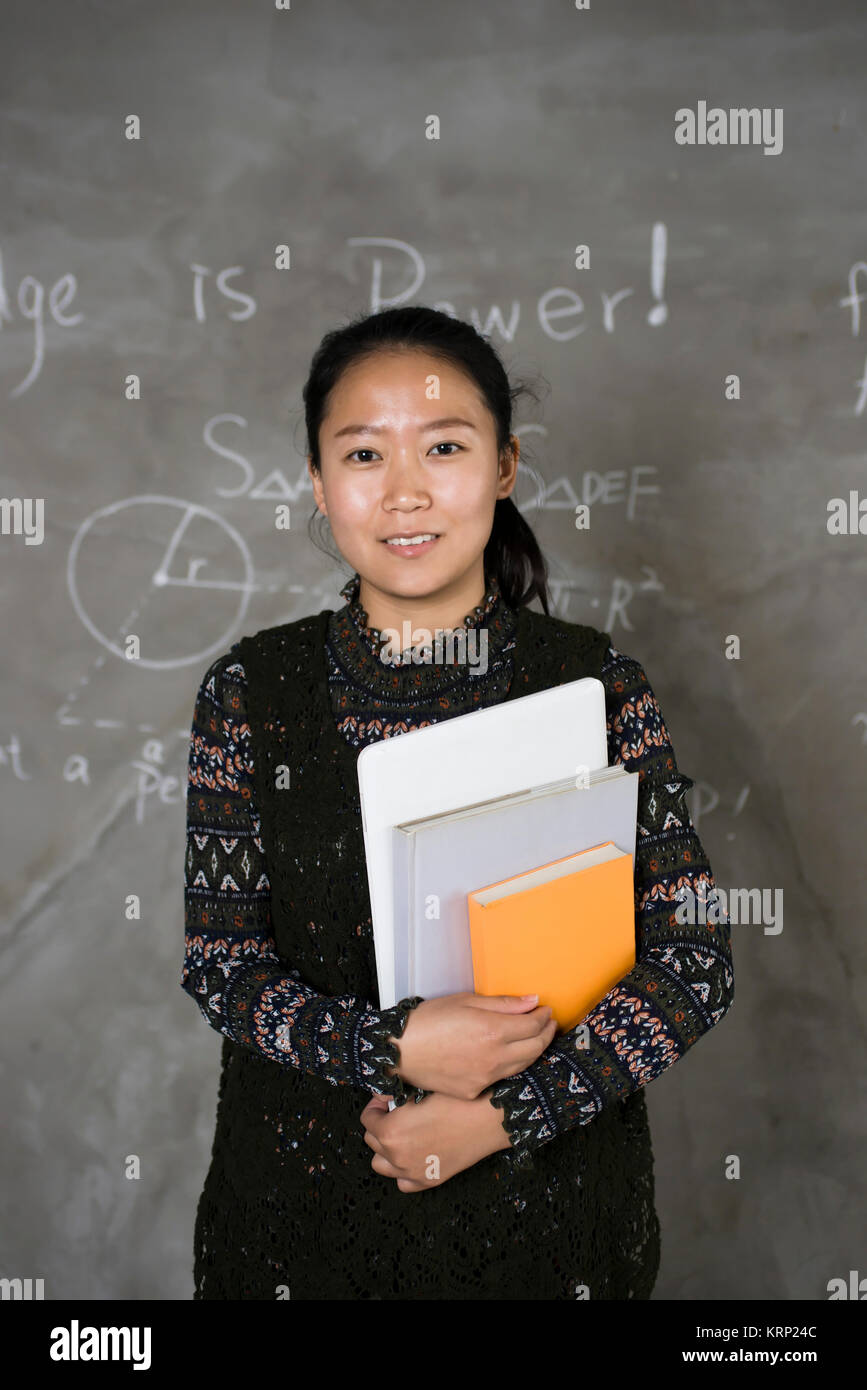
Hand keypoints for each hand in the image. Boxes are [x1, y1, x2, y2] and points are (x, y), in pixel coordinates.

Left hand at [360, 1090, 511, 1191]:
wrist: (487, 1120)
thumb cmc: (457, 1100)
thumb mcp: (420, 1091)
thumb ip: (395, 1096)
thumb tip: (382, 1096)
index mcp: (391, 1131)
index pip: (367, 1119)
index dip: (375, 1106)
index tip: (386, 1100)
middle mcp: (397, 1155)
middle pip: (372, 1141)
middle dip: (380, 1124)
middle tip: (395, 1113)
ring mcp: (412, 1171)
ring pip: (381, 1164)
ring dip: (385, 1149)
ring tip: (401, 1135)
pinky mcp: (429, 1180)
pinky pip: (402, 1181)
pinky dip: (402, 1170)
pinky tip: (413, 1153)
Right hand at [387, 991, 556, 1101]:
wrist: (398, 1052)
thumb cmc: (428, 1020)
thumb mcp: (465, 1001)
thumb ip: (503, 1004)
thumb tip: (533, 1000)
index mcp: (493, 1030)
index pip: (534, 1024)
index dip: (544, 1016)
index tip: (546, 1009)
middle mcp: (494, 1058)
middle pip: (535, 1048)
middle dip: (546, 1033)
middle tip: (549, 1023)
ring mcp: (485, 1078)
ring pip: (523, 1066)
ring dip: (534, 1050)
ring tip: (536, 1037)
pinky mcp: (474, 1090)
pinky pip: (502, 1078)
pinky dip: (512, 1065)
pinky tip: (510, 1055)